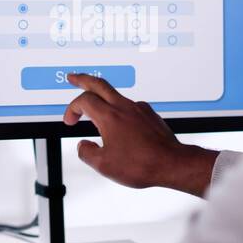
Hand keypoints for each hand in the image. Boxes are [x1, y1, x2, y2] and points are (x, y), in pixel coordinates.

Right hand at [62, 73, 218, 196]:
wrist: (172, 163)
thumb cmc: (142, 164)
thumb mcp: (104, 165)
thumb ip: (87, 153)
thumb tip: (83, 146)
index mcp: (110, 117)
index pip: (84, 101)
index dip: (72, 108)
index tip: (70, 120)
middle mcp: (125, 107)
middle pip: (99, 84)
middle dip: (83, 79)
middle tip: (73, 78)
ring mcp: (139, 109)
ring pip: (116, 94)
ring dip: (102, 96)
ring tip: (96, 105)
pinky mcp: (150, 115)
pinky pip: (130, 106)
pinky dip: (120, 109)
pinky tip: (120, 122)